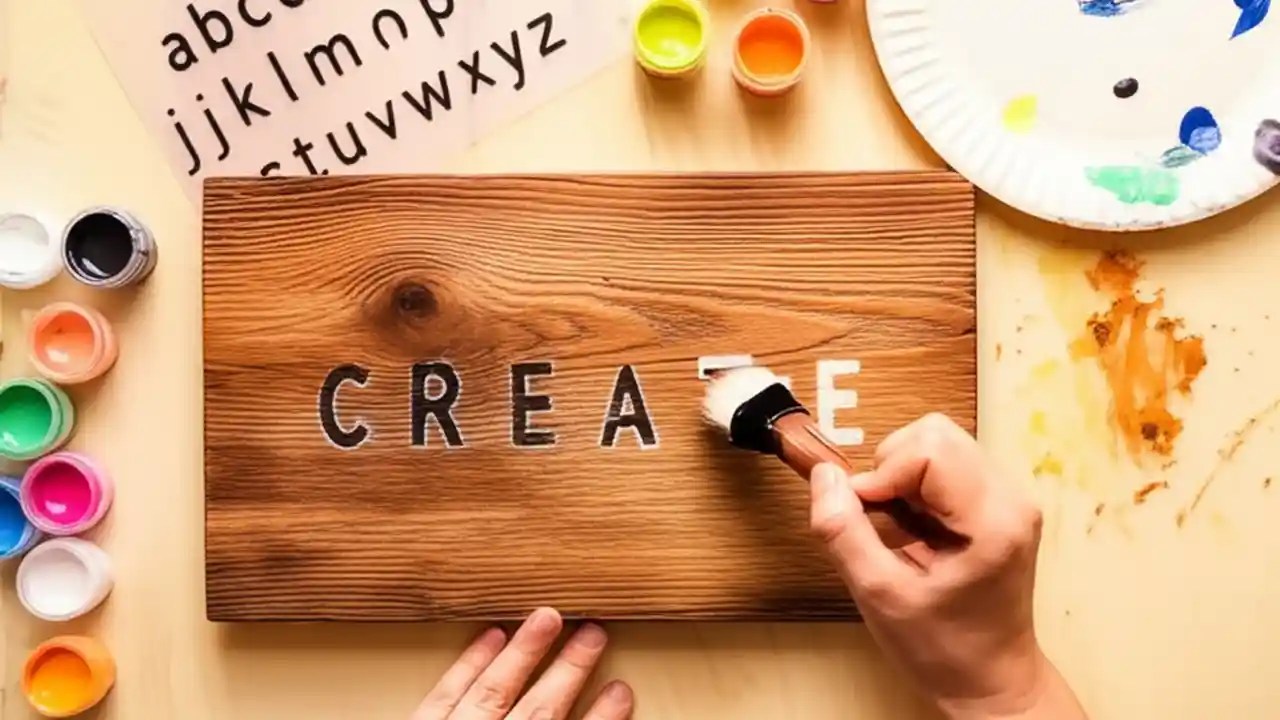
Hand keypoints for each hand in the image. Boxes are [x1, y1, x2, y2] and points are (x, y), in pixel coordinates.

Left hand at [412, 607, 633, 719]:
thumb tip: (588, 703)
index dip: (601, 717)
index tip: (621, 690)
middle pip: (539, 710)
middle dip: (569, 669)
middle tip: (595, 633)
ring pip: (493, 690)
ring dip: (524, 651)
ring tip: (549, 616)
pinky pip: (444, 695)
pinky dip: (469, 663)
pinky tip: (490, 635)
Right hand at [809, 414, 1085, 718]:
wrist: (990, 681)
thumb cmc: (943, 649)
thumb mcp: (879, 596)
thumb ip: (844, 533)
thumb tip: (824, 477)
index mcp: (993, 522)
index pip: (929, 450)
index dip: (882, 474)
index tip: (863, 515)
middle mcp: (1011, 499)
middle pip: (936, 434)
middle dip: (891, 467)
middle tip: (880, 519)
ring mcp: (1008, 498)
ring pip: (939, 442)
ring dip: (901, 475)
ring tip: (897, 526)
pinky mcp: (997, 502)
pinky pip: (946, 463)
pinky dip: (914, 484)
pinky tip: (912, 527)